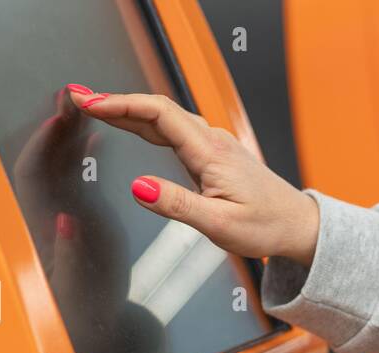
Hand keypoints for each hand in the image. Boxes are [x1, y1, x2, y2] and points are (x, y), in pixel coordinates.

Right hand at [67, 87, 319, 264]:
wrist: (299, 226)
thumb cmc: (267, 227)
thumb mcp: (219, 225)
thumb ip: (177, 205)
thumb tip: (139, 186)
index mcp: (211, 153)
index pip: (158, 114)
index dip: (120, 104)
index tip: (90, 103)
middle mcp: (213, 142)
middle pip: (158, 110)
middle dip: (116, 102)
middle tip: (80, 100)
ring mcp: (215, 146)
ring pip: (166, 119)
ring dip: (130, 111)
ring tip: (97, 109)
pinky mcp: (216, 155)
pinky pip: (176, 130)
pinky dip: (148, 124)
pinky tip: (134, 126)